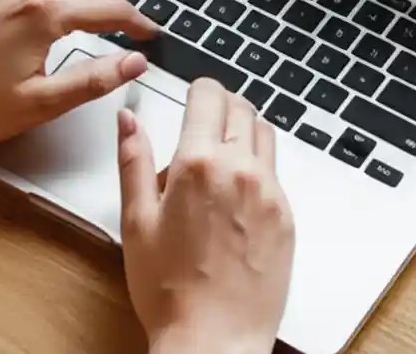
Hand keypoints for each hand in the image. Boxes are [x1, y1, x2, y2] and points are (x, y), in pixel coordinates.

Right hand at [118, 79, 293, 353]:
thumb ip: (133, 161)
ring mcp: (270, 191)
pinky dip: (258, 167)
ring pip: (265, 134)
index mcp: (198, 163)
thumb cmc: (169, 289)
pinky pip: (276, 172)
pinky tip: (236, 193)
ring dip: (245, 130)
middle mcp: (240, 169)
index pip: (209, 96)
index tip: (195, 92)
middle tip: (205, 120)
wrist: (214, 337)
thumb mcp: (135, 221)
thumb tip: (128, 119)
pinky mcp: (287, 214)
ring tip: (220, 155)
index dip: (201, 88)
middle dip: (222, 105)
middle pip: (242, 108)